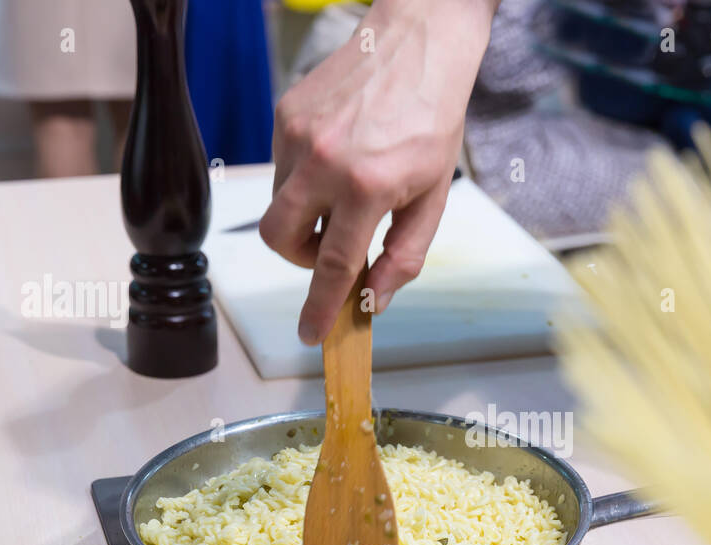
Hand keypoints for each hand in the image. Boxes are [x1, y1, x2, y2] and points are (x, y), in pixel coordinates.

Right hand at [259, 0, 497, 343]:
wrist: (419, 45)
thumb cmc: (433, 122)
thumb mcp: (433, 197)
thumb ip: (405, 255)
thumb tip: (374, 298)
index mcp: (367, 186)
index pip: (333, 265)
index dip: (320, 306)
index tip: (311, 333)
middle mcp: (323, 161)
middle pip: (278, 239)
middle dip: (300, 259)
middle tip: (331, 253)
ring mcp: (297, 135)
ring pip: (278, 204)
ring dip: (305, 217)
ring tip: (345, 195)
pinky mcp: (284, 115)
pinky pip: (281, 168)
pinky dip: (304, 181)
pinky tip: (338, 159)